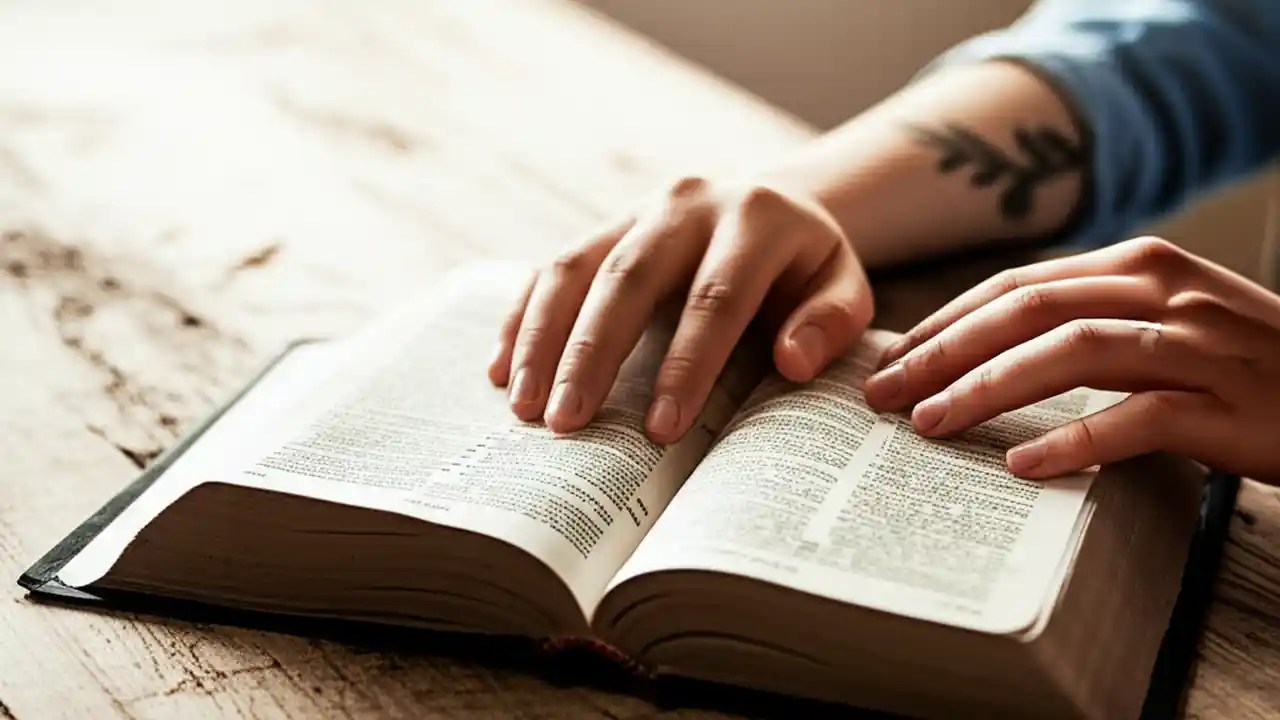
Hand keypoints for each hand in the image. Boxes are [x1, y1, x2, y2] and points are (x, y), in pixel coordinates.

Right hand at [488, 176, 873, 442]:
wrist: (770, 207)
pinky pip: (551, 268)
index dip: (686, 365)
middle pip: (628, 278)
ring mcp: (636, 211)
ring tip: (524, 407)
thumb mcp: (842, 287)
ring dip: (542, 339)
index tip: (659, 429)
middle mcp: (686, 203)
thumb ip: (830, 322)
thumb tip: (791, 361)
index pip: (716, 297)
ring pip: (575, 268)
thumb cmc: (805, 269)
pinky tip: (502, 370)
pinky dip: (523, 319)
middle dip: (591, 354)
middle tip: (565, 423)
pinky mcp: (602, 227)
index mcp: (755, 218)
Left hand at [863, 237, 1279, 483]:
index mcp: (1139, 264)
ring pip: (1070, 353)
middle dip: (944, 352)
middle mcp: (1164, 291)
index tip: (894, 357)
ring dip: (988, 389)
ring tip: (930, 425)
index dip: (946, 321)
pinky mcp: (1225, 404)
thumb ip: (1089, 320)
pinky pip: (1136, 418)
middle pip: (1027, 310)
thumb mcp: (1166, 317)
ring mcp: (1197, 345)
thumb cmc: (1246, 362)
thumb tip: (986, 349)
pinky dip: (1075, 440)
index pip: (1017, 285)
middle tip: (885, 393)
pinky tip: (1024, 465)